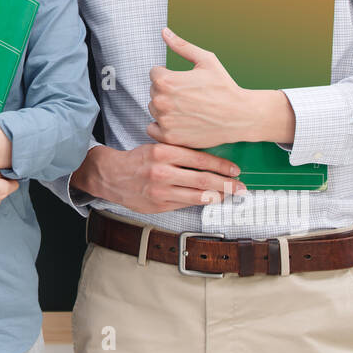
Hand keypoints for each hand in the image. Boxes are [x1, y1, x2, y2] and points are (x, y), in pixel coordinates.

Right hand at [73, 142, 245, 214]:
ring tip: (232, 195)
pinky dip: (202, 202)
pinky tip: (212, 200)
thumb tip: (209, 161)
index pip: (200, 159)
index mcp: (162, 152)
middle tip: (241, 186)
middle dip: (227, 184)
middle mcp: (162, 171)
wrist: (111, 176)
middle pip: (203, 180)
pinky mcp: (159, 205)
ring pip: (198, 196)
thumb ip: (180, 154)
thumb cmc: (137, 160)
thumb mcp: (156, 147)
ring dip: (219, 196)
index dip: (221, 165)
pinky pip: (186, 204)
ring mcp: (161, 191)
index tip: (235, 169)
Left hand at [147, 28, 256, 148]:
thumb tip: (164, 31)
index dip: (170, 75)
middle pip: (153, 91)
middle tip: (189, 96)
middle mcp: (161, 101)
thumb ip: (181, 46)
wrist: (240, 116)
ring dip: (165, 108)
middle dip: (167, 91)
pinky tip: (179, 122)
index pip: (154, 73)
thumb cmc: (224, 87)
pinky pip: (152, 129)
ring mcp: (164, 121)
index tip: (185, 81)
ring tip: (188, 108)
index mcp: (166, 80)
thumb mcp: (206, 61)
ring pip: (154, 109)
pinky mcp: (169, 137)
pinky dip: (162, 126)